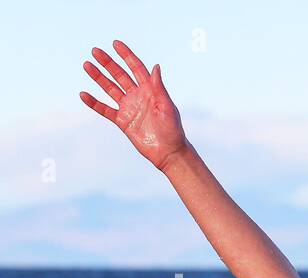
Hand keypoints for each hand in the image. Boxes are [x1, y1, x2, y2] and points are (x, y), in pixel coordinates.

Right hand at [79, 40, 187, 170]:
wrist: (168, 153)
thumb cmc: (172, 129)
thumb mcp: (167, 106)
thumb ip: (158, 87)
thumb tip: (155, 66)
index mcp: (150, 90)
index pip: (136, 68)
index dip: (127, 56)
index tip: (115, 43)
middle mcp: (138, 96)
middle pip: (120, 75)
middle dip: (108, 63)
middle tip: (95, 51)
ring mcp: (129, 108)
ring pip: (110, 88)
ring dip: (98, 77)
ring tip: (87, 65)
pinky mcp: (122, 121)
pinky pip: (105, 109)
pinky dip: (94, 103)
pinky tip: (83, 94)